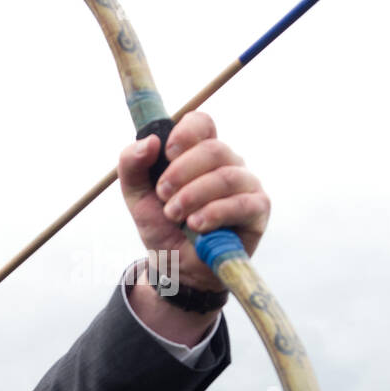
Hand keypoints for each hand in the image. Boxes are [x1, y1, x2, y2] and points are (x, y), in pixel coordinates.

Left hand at [118, 112, 269, 294]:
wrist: (176, 267)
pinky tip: (196, 225)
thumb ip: (131, 165)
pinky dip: (215, 213)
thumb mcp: (137, 196)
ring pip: (227, 176)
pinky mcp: (258, 209)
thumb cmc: (163, 226)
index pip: (202, 123)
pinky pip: (242, 203)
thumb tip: (148, 142)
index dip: (185, 133)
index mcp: (200, 152)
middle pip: (214, 149)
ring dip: (194, 195)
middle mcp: (227, 163)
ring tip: (175, 215)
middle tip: (163, 196)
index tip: (167, 154)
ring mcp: (246, 184)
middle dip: (182, 173)